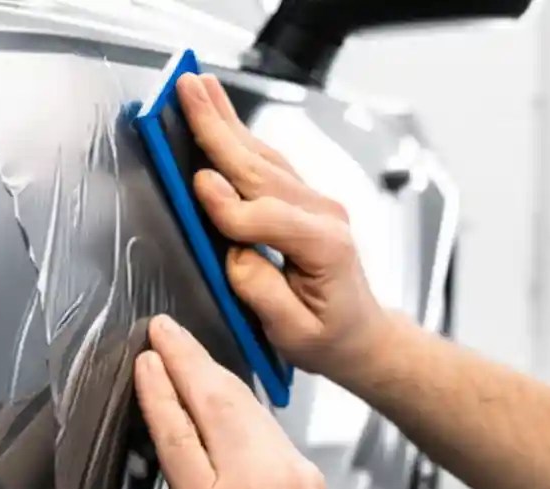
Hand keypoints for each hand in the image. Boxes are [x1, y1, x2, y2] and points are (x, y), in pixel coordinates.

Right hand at [174, 73, 395, 383]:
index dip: (229, 207)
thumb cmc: (329, 338)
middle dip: (219, 129)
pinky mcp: (302, 200)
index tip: (196, 186)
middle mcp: (323, 215)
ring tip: (198, 88)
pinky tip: (220, 116)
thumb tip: (231, 253)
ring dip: (225, 122)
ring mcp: (315, 203)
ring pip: (262, 157)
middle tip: (187, 91)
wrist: (361, 334)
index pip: (266, 218)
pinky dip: (238, 138)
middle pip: (261, 168)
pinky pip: (267, 164)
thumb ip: (260, 291)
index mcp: (324, 247)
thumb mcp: (293, 333)